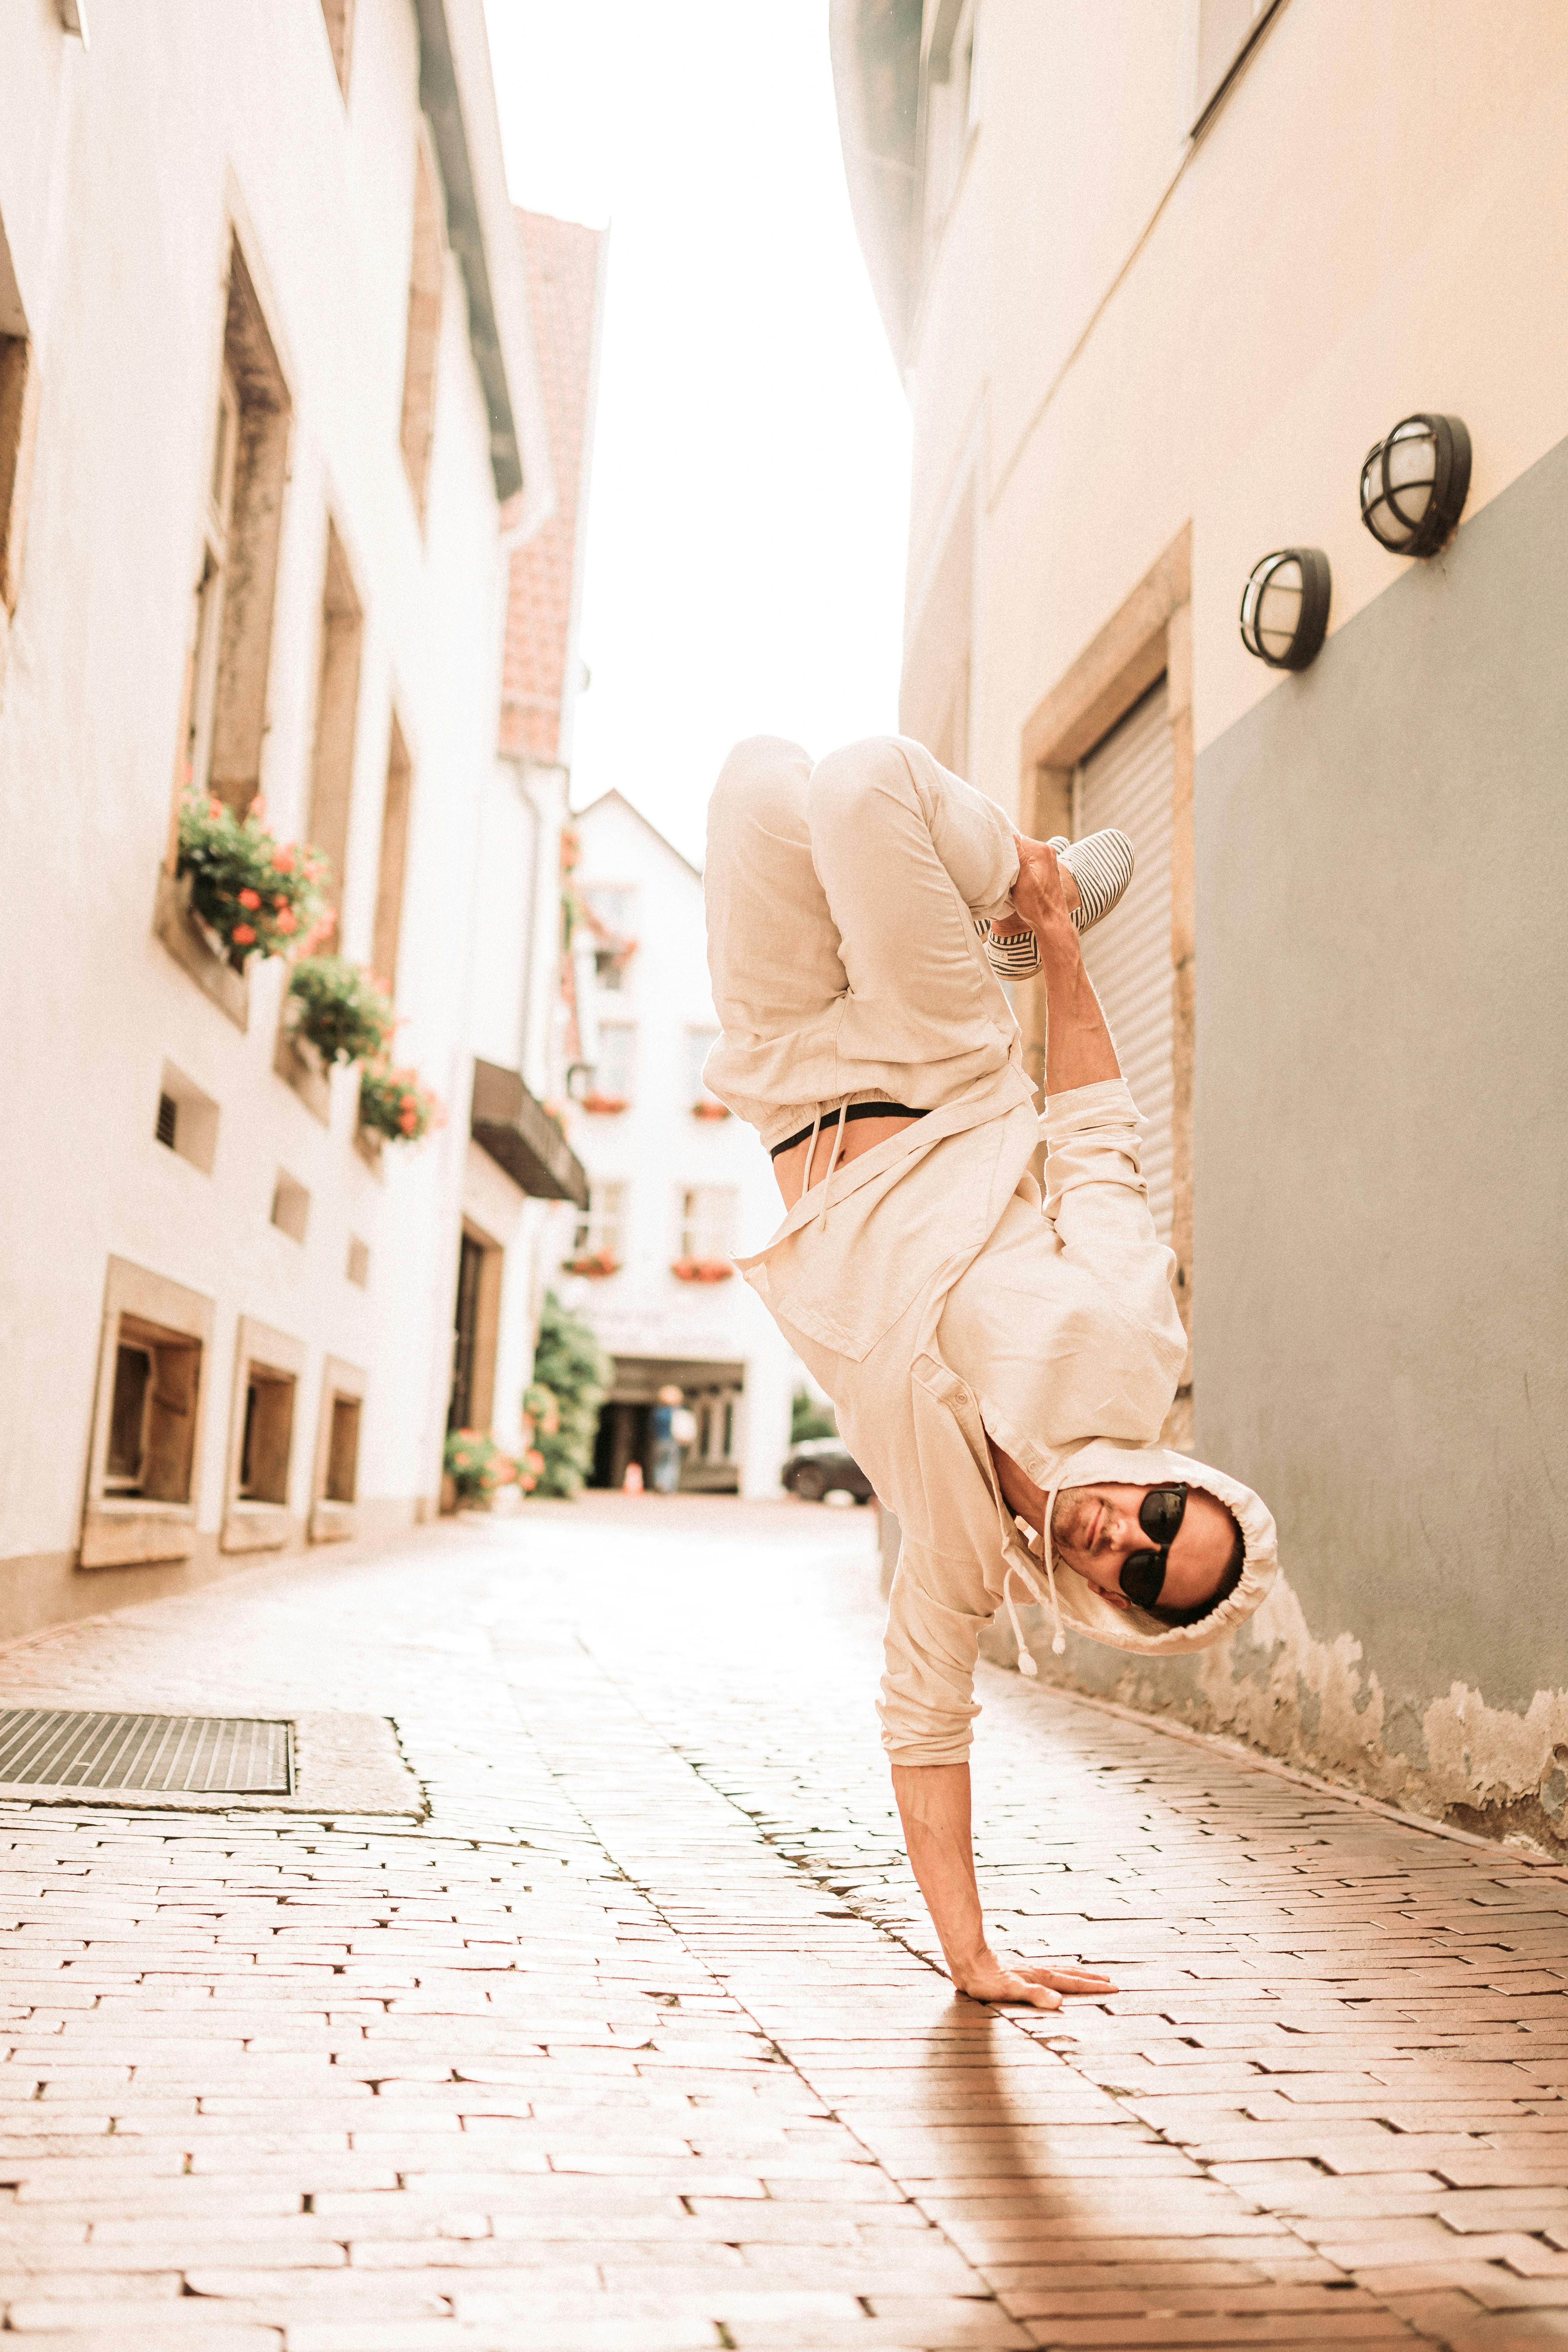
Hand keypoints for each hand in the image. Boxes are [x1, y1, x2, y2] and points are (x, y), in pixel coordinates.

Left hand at [951, 1946, 1117, 2008]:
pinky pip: (1049, 1970)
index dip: (1092, 1987)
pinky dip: (1061, 1972)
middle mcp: (1038, 1971)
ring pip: (1061, 1970)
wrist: (968, 1960)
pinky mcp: (1020, 1969)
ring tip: (1091, 1975)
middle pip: (1071, 1975)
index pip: (1072, 1984)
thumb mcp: (1010, 1991)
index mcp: (1040, 1978)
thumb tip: (1060, 2003)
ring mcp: (1030, 1969)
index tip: (1112, 1988)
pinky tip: (1056, 1974)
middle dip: (1091, 1980)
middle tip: (1111, 1982)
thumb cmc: (986, 1980)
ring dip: (1078, 1974)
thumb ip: (1035, 1996)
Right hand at [1008, 833, 1077, 937]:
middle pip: (1018, 846)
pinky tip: (1016, 880)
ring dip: (1013, 864)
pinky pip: (1026, 862)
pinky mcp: (1045, 868)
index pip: (1014, 839)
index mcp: (1041, 851)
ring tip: (1009, 878)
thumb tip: (1010, 835)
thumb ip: (1018, 857)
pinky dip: (1019, 869)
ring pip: (1021, 855)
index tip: (996, 862)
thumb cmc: (1037, 906)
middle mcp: (1046, 851)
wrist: (1052, 922)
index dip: (1002, 849)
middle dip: (1008, 857)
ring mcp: (1047, 859)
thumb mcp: (1023, 882)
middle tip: (1001, 872)